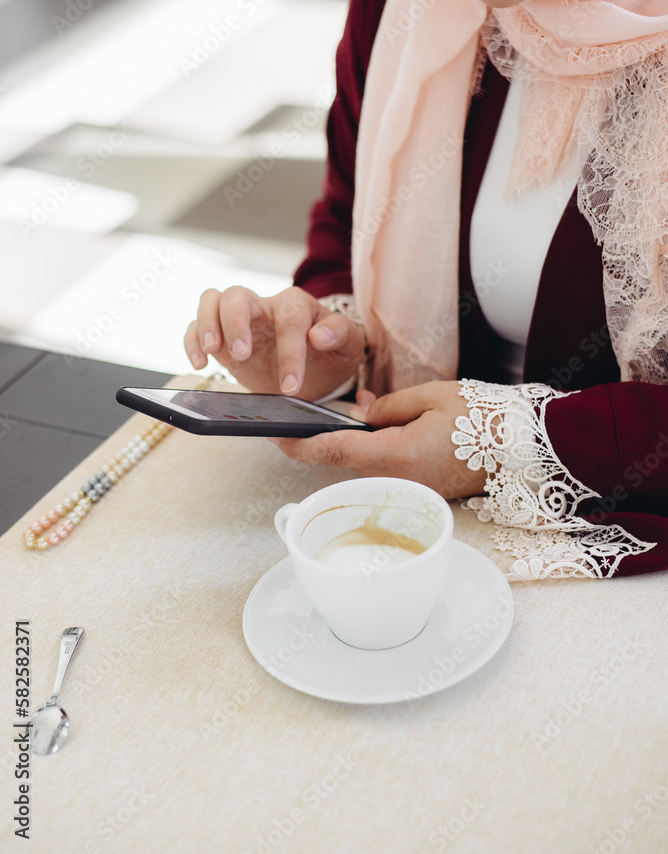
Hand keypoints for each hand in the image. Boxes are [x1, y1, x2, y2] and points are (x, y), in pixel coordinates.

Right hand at [183, 286, 364, 400]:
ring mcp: (240, 321)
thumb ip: (341, 333)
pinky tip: (200, 364)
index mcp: (297, 305)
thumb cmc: (332, 354)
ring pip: (212, 301)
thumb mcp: (349, 345)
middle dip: (235, 323)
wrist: (317, 370)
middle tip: (241, 356)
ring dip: (207, 324)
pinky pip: (195, 328)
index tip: (291, 385)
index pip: (288, 319)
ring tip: (211, 352)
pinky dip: (191, 341)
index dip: (289, 351)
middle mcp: (264, 306)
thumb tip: (318, 335)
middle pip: (236, 295)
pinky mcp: (222, 339)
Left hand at [270, 381, 487, 499]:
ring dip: (356, 443)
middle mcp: (400, 480)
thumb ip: (386, 408)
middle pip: (347, 461)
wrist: (526, 448)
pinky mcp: (423, 492)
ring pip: (367, 466)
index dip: (299, 444)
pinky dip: (378, 451)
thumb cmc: (484, 418)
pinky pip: (388, 471)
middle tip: (306, 415)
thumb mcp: (430, 397)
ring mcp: (412, 491)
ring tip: (355, 411)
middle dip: (327, 438)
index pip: (334, 451)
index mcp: (398, 455)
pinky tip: (385, 428)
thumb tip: (360, 417)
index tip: (273, 435)